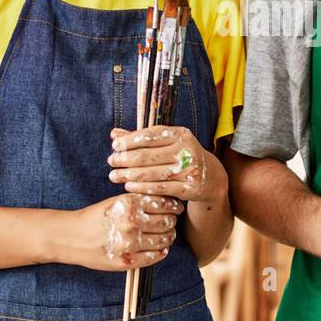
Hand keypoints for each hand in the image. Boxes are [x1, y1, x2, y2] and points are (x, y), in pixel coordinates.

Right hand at [57, 193, 183, 271]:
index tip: (176, 209)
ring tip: (166, 235)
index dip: (174, 207)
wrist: (71, 237)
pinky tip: (160, 248)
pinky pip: (154, 257)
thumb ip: (141, 201)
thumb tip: (170, 203)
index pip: (165, 204)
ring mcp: (129, 244)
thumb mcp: (117, 201)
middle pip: (167, 222)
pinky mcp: (127, 261)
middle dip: (171, 222)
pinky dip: (161, 252)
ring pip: (164, 240)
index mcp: (129, 203)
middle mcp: (131, 222)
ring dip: (168, 238)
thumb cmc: (95, 217)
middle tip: (170, 222)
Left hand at [107, 126, 226, 204]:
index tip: (115, 146)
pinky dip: (142, 187)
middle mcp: (187, 150)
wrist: (210, 176)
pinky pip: (160, 188)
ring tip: (114, 175)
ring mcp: (189, 170)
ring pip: (152, 173)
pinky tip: (128, 186)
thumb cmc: (181, 155)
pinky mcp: (189, 188)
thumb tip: (114, 133)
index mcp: (181, 134)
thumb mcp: (166, 143)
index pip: (151, 136)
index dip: (131, 140)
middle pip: (148, 155)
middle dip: (126, 159)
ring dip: (129, 175)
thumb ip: (141, 138)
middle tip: (111, 162)